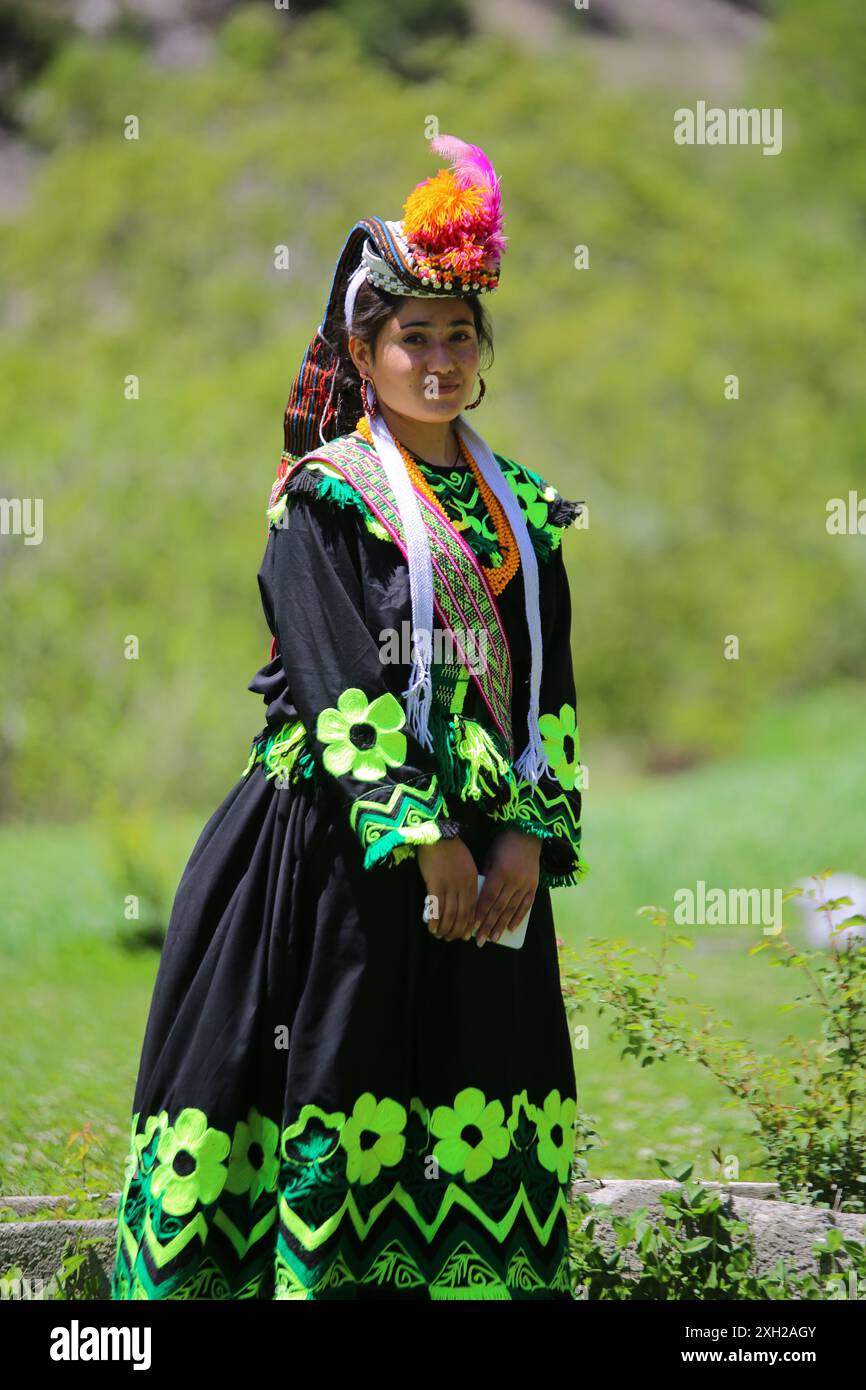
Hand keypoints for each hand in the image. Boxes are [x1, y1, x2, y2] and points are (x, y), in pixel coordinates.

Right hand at [417, 837, 477, 941]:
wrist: (437, 833)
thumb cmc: (449, 847)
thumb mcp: (466, 864)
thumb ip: (467, 881)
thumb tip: (462, 899)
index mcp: (472, 881)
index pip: (473, 908)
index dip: (469, 924)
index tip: (465, 935)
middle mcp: (463, 886)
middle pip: (462, 914)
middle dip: (457, 930)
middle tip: (450, 939)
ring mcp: (450, 885)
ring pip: (450, 914)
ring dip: (445, 928)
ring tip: (440, 936)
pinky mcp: (435, 884)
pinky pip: (436, 907)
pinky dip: (435, 920)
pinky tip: (432, 928)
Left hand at [474, 830, 540, 945]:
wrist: (527, 834)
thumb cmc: (502, 845)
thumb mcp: (489, 859)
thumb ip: (485, 879)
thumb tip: (478, 900)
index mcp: (499, 873)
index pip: (487, 899)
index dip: (479, 915)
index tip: (471, 928)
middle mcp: (513, 882)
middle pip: (498, 908)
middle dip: (488, 926)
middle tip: (479, 941)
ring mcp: (525, 885)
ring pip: (511, 910)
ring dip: (501, 926)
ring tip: (493, 939)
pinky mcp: (534, 886)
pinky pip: (526, 906)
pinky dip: (518, 918)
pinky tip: (511, 928)